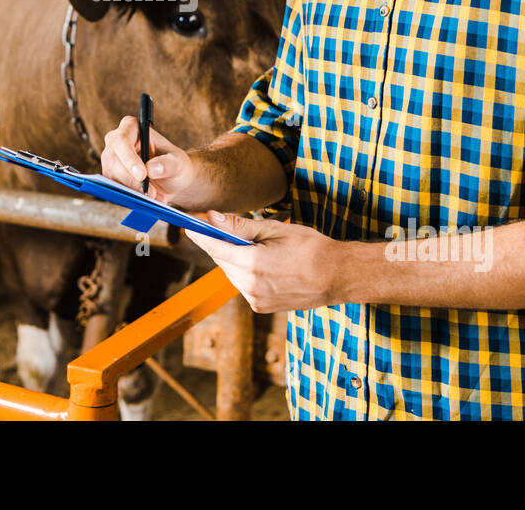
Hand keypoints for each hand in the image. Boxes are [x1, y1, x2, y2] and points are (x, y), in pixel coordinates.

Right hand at [101, 116, 208, 211]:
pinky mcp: (110, 177)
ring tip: (156, 197)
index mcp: (131, 127)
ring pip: (112, 177)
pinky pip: (114, 189)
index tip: (142, 175)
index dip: (129, 158)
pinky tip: (147, 199)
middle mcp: (116, 141)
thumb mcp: (178, 163)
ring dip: (133, 191)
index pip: (122, 140)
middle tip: (151, 194)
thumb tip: (152, 168)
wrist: (171, 180)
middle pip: (113, 160)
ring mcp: (111, 160)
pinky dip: (131, 196)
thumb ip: (168, 164)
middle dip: (132, 180)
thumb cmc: (174, 165)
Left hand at [184, 212, 347, 312]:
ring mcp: (255, 299)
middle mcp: (250, 285)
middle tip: (226, 229)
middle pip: (222, 260)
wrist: (337, 276)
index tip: (187, 225)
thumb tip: (212, 218)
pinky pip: (243, 285)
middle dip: (221, 244)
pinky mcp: (260, 307)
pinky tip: (263, 264)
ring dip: (234, 259)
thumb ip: (240, 225)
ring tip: (255, 247)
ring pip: (231, 273)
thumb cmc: (310, 247)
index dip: (199, 235)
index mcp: (252, 263)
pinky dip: (245, 273)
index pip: (214, 247)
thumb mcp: (274, 229)